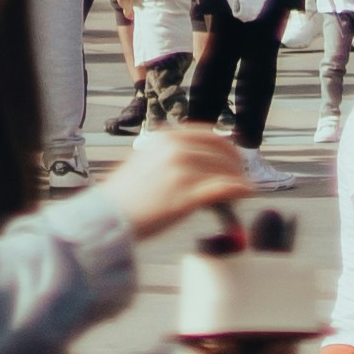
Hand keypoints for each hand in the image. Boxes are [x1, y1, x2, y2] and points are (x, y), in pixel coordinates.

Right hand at [111, 119, 254, 239]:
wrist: (106, 218)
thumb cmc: (122, 198)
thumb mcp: (145, 163)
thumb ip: (168, 157)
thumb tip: (192, 164)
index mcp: (165, 138)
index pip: (207, 135)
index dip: (224, 146)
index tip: (233, 156)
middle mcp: (175, 149)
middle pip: (219, 151)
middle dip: (234, 163)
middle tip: (242, 174)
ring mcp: (182, 170)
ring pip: (222, 169)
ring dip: (237, 178)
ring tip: (244, 188)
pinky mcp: (185, 195)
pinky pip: (221, 188)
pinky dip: (238, 188)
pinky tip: (247, 192)